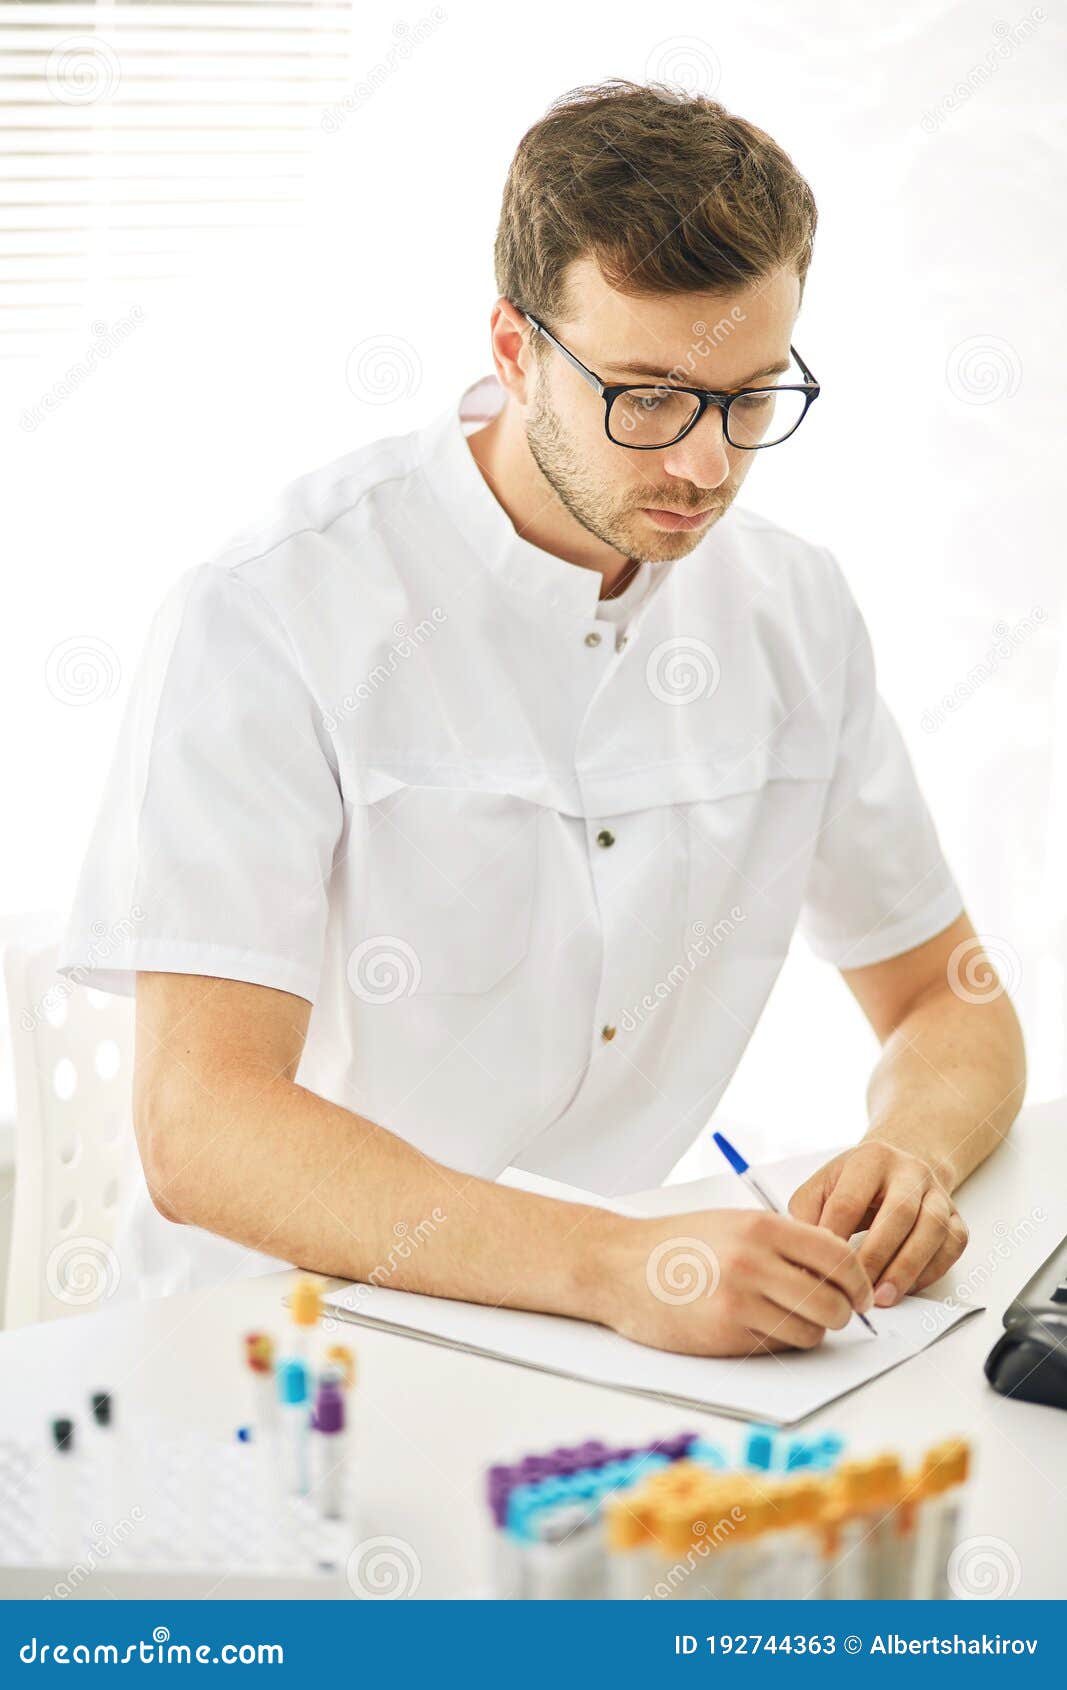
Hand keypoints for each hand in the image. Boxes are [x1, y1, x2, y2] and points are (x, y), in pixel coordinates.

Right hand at [591, 1208, 874, 1356]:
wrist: (617, 1265)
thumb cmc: (678, 1243)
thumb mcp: (734, 1223)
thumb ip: (785, 1241)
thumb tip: (839, 1268)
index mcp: (762, 1227)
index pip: (839, 1256)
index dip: (858, 1280)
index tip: (860, 1292)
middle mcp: (754, 1262)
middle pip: (833, 1300)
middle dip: (841, 1312)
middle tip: (833, 1312)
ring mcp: (739, 1301)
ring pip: (811, 1330)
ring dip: (811, 1331)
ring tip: (789, 1318)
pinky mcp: (724, 1334)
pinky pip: (779, 1347)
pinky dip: (781, 1343)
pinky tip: (760, 1327)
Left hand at [788, 1141, 968, 1306]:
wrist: (898, 1167)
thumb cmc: (854, 1184)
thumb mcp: (823, 1186)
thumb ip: (808, 1215)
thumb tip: (805, 1257)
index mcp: (870, 1159)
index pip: (849, 1200)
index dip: (835, 1237)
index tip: (822, 1267)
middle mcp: (910, 1171)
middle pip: (898, 1214)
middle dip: (876, 1256)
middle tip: (857, 1290)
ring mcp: (938, 1194)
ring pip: (931, 1230)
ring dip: (906, 1268)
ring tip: (882, 1297)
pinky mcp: (956, 1218)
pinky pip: (951, 1247)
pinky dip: (930, 1271)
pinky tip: (907, 1288)